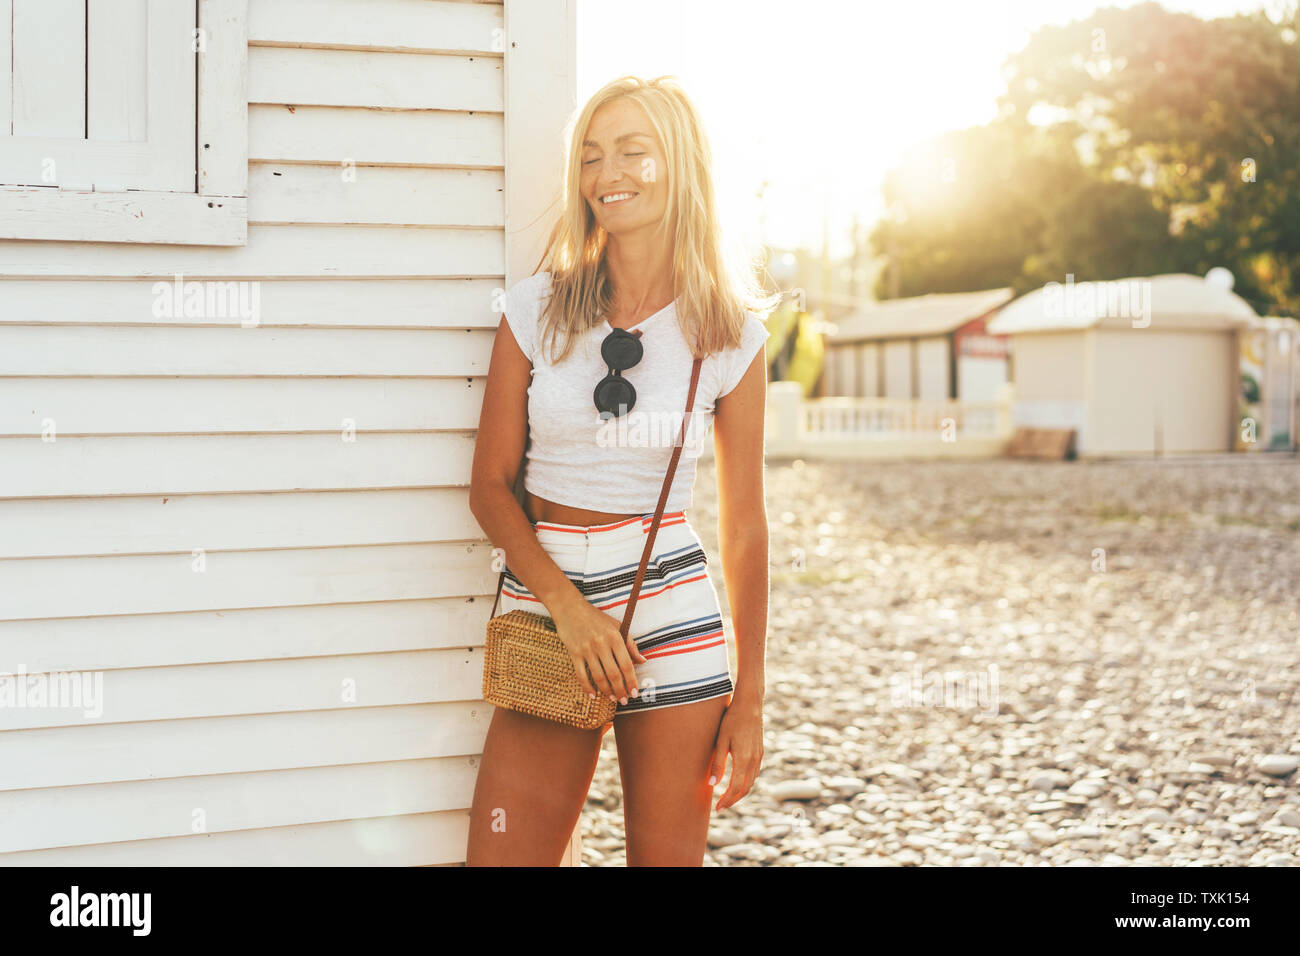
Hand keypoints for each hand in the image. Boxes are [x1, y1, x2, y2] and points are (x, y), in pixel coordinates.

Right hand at [551, 596, 646, 703]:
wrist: (570, 608)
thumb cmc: (596, 617)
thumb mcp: (616, 626)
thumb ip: (630, 644)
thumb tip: (642, 661)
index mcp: (615, 637)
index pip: (626, 664)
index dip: (631, 681)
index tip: (634, 692)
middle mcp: (601, 644)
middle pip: (613, 674)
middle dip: (620, 690)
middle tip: (624, 700)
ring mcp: (587, 649)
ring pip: (599, 677)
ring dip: (606, 691)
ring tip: (612, 698)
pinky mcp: (574, 653)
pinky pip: (581, 675)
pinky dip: (587, 688)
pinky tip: (593, 695)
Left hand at [708, 696, 763, 810]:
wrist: (750, 704)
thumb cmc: (731, 720)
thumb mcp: (721, 741)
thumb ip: (718, 764)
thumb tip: (712, 785)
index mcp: (744, 759)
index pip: (736, 788)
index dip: (727, 800)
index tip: (717, 808)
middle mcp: (754, 760)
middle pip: (745, 789)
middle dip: (733, 800)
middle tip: (720, 807)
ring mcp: (759, 756)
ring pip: (751, 782)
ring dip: (740, 792)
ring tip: (727, 797)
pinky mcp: (760, 751)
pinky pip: (755, 773)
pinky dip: (746, 782)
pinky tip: (738, 781)